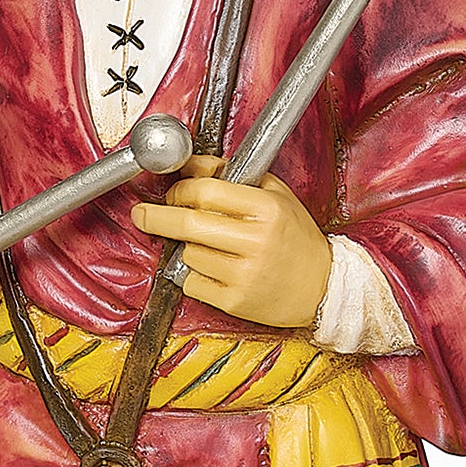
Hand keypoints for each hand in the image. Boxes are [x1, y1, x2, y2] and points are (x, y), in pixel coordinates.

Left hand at [131, 157, 332, 330]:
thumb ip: (232, 175)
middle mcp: (256, 241)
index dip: (180, 190)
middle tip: (143, 214)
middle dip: (155, 216)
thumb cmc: (296, 238)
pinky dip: (193, 274)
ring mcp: (244, 274)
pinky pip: (191, 282)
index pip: (205, 191)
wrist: (323, 288)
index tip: (172, 194)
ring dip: (185, 247)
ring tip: (209, 246)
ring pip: (187, 254)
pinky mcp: (235, 302)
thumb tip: (188, 164)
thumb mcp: (274, 195)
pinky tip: (214, 269)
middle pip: (187, 223)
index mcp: (267, 209)